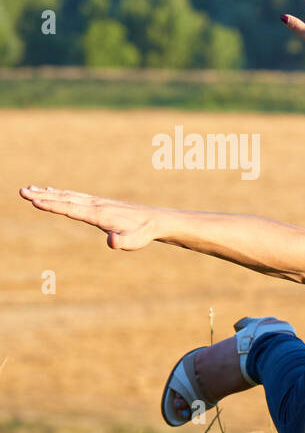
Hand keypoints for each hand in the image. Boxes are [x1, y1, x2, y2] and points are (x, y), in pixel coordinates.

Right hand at [18, 186, 161, 249]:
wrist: (155, 220)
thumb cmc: (143, 234)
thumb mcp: (134, 242)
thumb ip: (122, 242)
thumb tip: (112, 242)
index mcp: (99, 214)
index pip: (71, 209)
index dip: (53, 205)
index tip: (34, 201)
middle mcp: (95, 205)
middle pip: (64, 199)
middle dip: (42, 196)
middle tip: (22, 192)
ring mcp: (97, 202)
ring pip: (68, 196)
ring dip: (48, 193)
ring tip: (29, 190)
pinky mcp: (99, 203)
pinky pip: (75, 196)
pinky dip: (61, 193)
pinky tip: (52, 191)